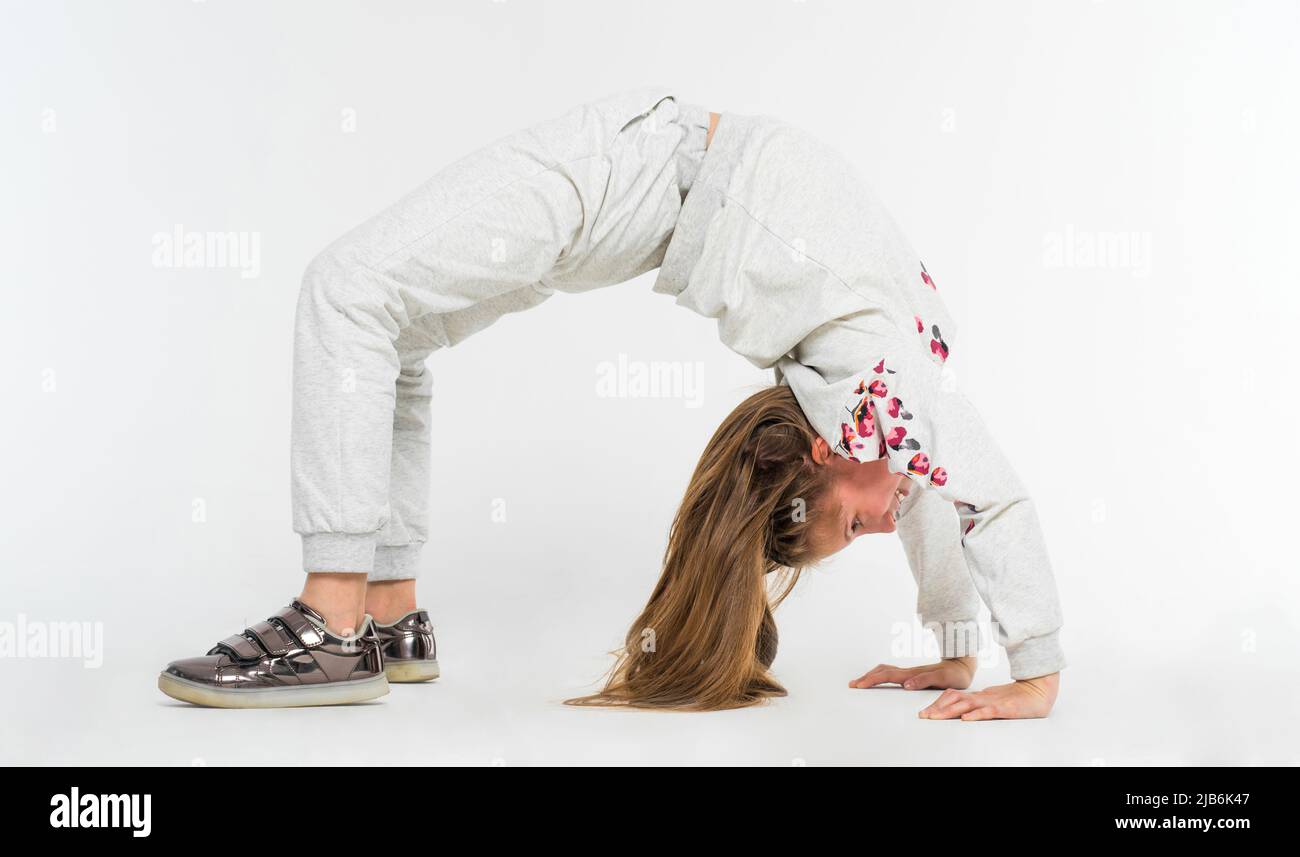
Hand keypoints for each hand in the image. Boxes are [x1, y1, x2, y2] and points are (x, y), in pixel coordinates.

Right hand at [849, 657, 976, 690]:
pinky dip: (880, 676)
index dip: (872, 680)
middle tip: (853, 684)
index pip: (887, 676)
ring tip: (861, 681)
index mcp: (912, 674)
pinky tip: (879, 679)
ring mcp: (910, 672)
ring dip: (872, 676)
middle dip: (866, 678)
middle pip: (882, 671)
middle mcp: (909, 672)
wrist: (962, 663)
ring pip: (886, 671)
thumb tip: (905, 684)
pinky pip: (892, 674)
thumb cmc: (954, 674)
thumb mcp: (942, 679)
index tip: (858, 685)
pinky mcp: (913, 674)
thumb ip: (924, 681)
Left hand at [918, 673, 1059, 720]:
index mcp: (978, 695)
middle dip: (937, 708)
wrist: (1039, 689)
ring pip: (967, 704)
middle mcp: (982, 697)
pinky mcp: (1006, 708)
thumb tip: (962, 711)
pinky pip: (988, 711)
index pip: (953, 696)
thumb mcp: (993, 700)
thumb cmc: (1016, 697)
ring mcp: (993, 701)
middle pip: (955, 699)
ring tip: (936, 718)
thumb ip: (978, 704)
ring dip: (950, 711)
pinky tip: (966, 719)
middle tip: (923, 716)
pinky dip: (976, 715)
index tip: (925, 712)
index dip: (938, 703)